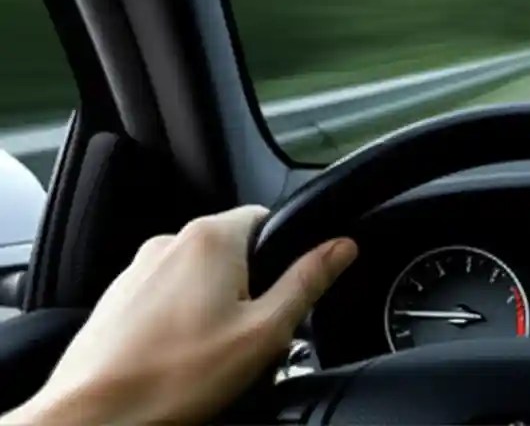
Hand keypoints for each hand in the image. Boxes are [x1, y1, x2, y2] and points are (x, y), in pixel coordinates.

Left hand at [3, 205, 356, 424]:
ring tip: (212, 357)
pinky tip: (179, 362)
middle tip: (251, 338)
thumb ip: (308, 281)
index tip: (284, 295)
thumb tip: (341, 247)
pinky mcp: (116, 300)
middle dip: (250, 290)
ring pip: (199, 279)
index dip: (286, 257)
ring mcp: (138, 270)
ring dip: (214, 309)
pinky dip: (179, 325)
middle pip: (235, 253)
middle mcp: (170, 243)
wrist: (93, 416)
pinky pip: (166, 301)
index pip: (269, 218)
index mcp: (212, 238)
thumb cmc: (174, 377)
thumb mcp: (265, 332)